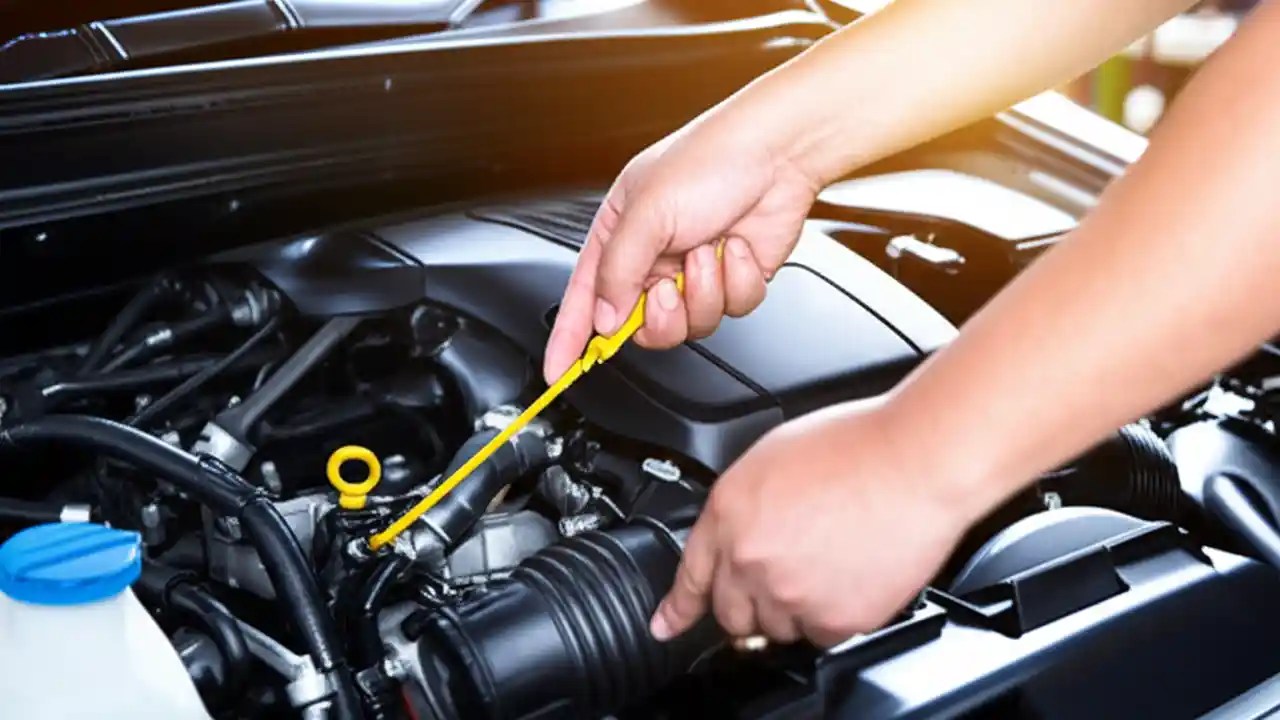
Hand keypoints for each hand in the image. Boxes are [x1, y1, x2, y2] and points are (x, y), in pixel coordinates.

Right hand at [542, 111, 821, 383]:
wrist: (779, 152)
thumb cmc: (711, 159)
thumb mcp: (647, 212)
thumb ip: (618, 271)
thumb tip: (604, 319)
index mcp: (620, 235)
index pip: (584, 297)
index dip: (569, 338)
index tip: (556, 372)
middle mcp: (654, 258)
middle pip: (640, 325)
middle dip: (658, 316)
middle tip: (665, 291)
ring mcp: (694, 273)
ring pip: (689, 325)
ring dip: (704, 291)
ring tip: (709, 251)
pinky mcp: (732, 281)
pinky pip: (730, 310)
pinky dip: (737, 281)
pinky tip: (738, 248)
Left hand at [648, 399, 982, 647]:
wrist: (915, 461)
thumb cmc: (857, 445)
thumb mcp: (774, 455)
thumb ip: (747, 504)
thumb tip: (746, 530)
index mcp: (730, 511)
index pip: (691, 573)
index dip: (677, 606)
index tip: (666, 624)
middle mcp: (750, 557)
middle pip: (731, 614)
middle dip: (750, 603)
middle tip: (785, 579)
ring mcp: (789, 593)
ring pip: (777, 629)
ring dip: (794, 609)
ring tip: (829, 566)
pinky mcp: (832, 618)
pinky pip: (820, 636)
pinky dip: (833, 616)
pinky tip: (851, 577)